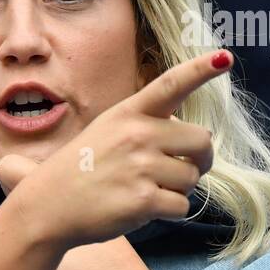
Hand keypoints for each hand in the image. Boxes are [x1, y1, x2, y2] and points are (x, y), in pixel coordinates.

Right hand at [0, 49, 231, 251]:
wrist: (46, 207)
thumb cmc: (79, 171)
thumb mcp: (106, 132)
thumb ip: (145, 127)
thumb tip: (195, 138)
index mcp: (128, 114)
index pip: (171, 85)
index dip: (200, 69)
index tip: (224, 57)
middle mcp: (137, 135)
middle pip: (202, 141)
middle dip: (199, 160)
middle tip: (181, 170)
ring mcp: (140, 167)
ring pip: (193, 178)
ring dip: (177, 189)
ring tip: (144, 190)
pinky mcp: (143, 200)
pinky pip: (182, 206)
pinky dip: (169, 212)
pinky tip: (141, 208)